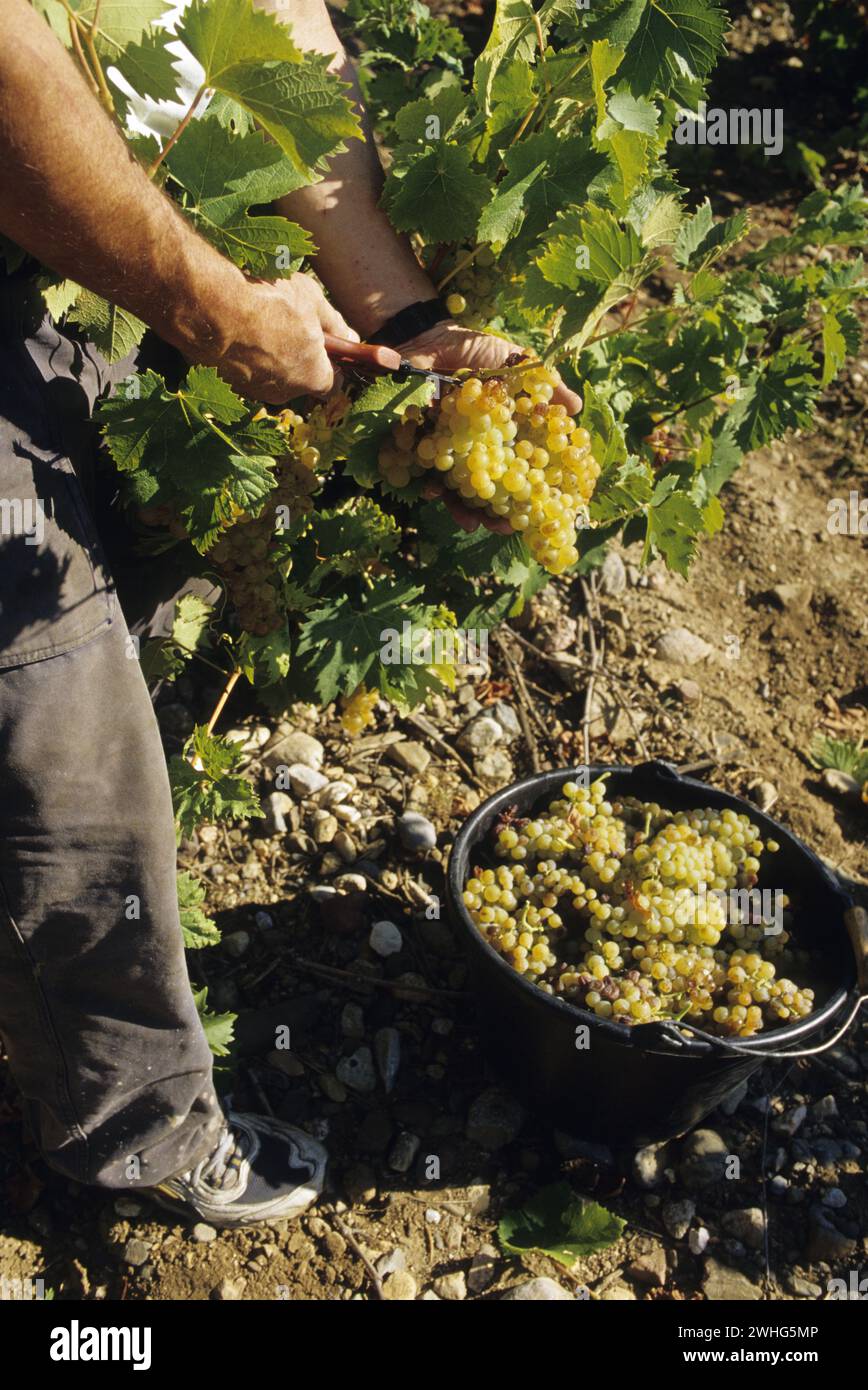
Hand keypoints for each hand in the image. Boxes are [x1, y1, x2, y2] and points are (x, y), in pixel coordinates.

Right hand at [192, 273, 359, 403]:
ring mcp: (252, 391)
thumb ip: (335, 322)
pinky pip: (242, 369)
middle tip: (287, 321)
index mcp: (313, 377)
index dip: (332, 364)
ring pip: (269, 374)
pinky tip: (235, 327)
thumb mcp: (311, 299)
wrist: (210, 308)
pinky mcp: (225, 383)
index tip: (326, 343)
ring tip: (257, 319)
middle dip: (297, 355)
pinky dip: (242, 353)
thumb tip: (352, 337)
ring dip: (267, 353)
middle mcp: (285, 393)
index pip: (332, 383)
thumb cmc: (269, 300)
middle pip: (299, 378)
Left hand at [398, 319, 581, 533]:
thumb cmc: (476, 352)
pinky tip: (435, 493)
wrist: (430, 338)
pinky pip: (425, 473)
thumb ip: (545, 385)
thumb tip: (577, 409)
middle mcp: (476, 449)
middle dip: (494, 515)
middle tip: (502, 529)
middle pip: (486, 491)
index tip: (537, 511)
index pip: (516, 473)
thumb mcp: (517, 364)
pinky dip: (430, 485)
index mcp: (500, 437)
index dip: (526, 495)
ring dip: (463, 509)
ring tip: (471, 523)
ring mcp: (448, 451)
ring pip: (457, 490)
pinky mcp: (420, 446)